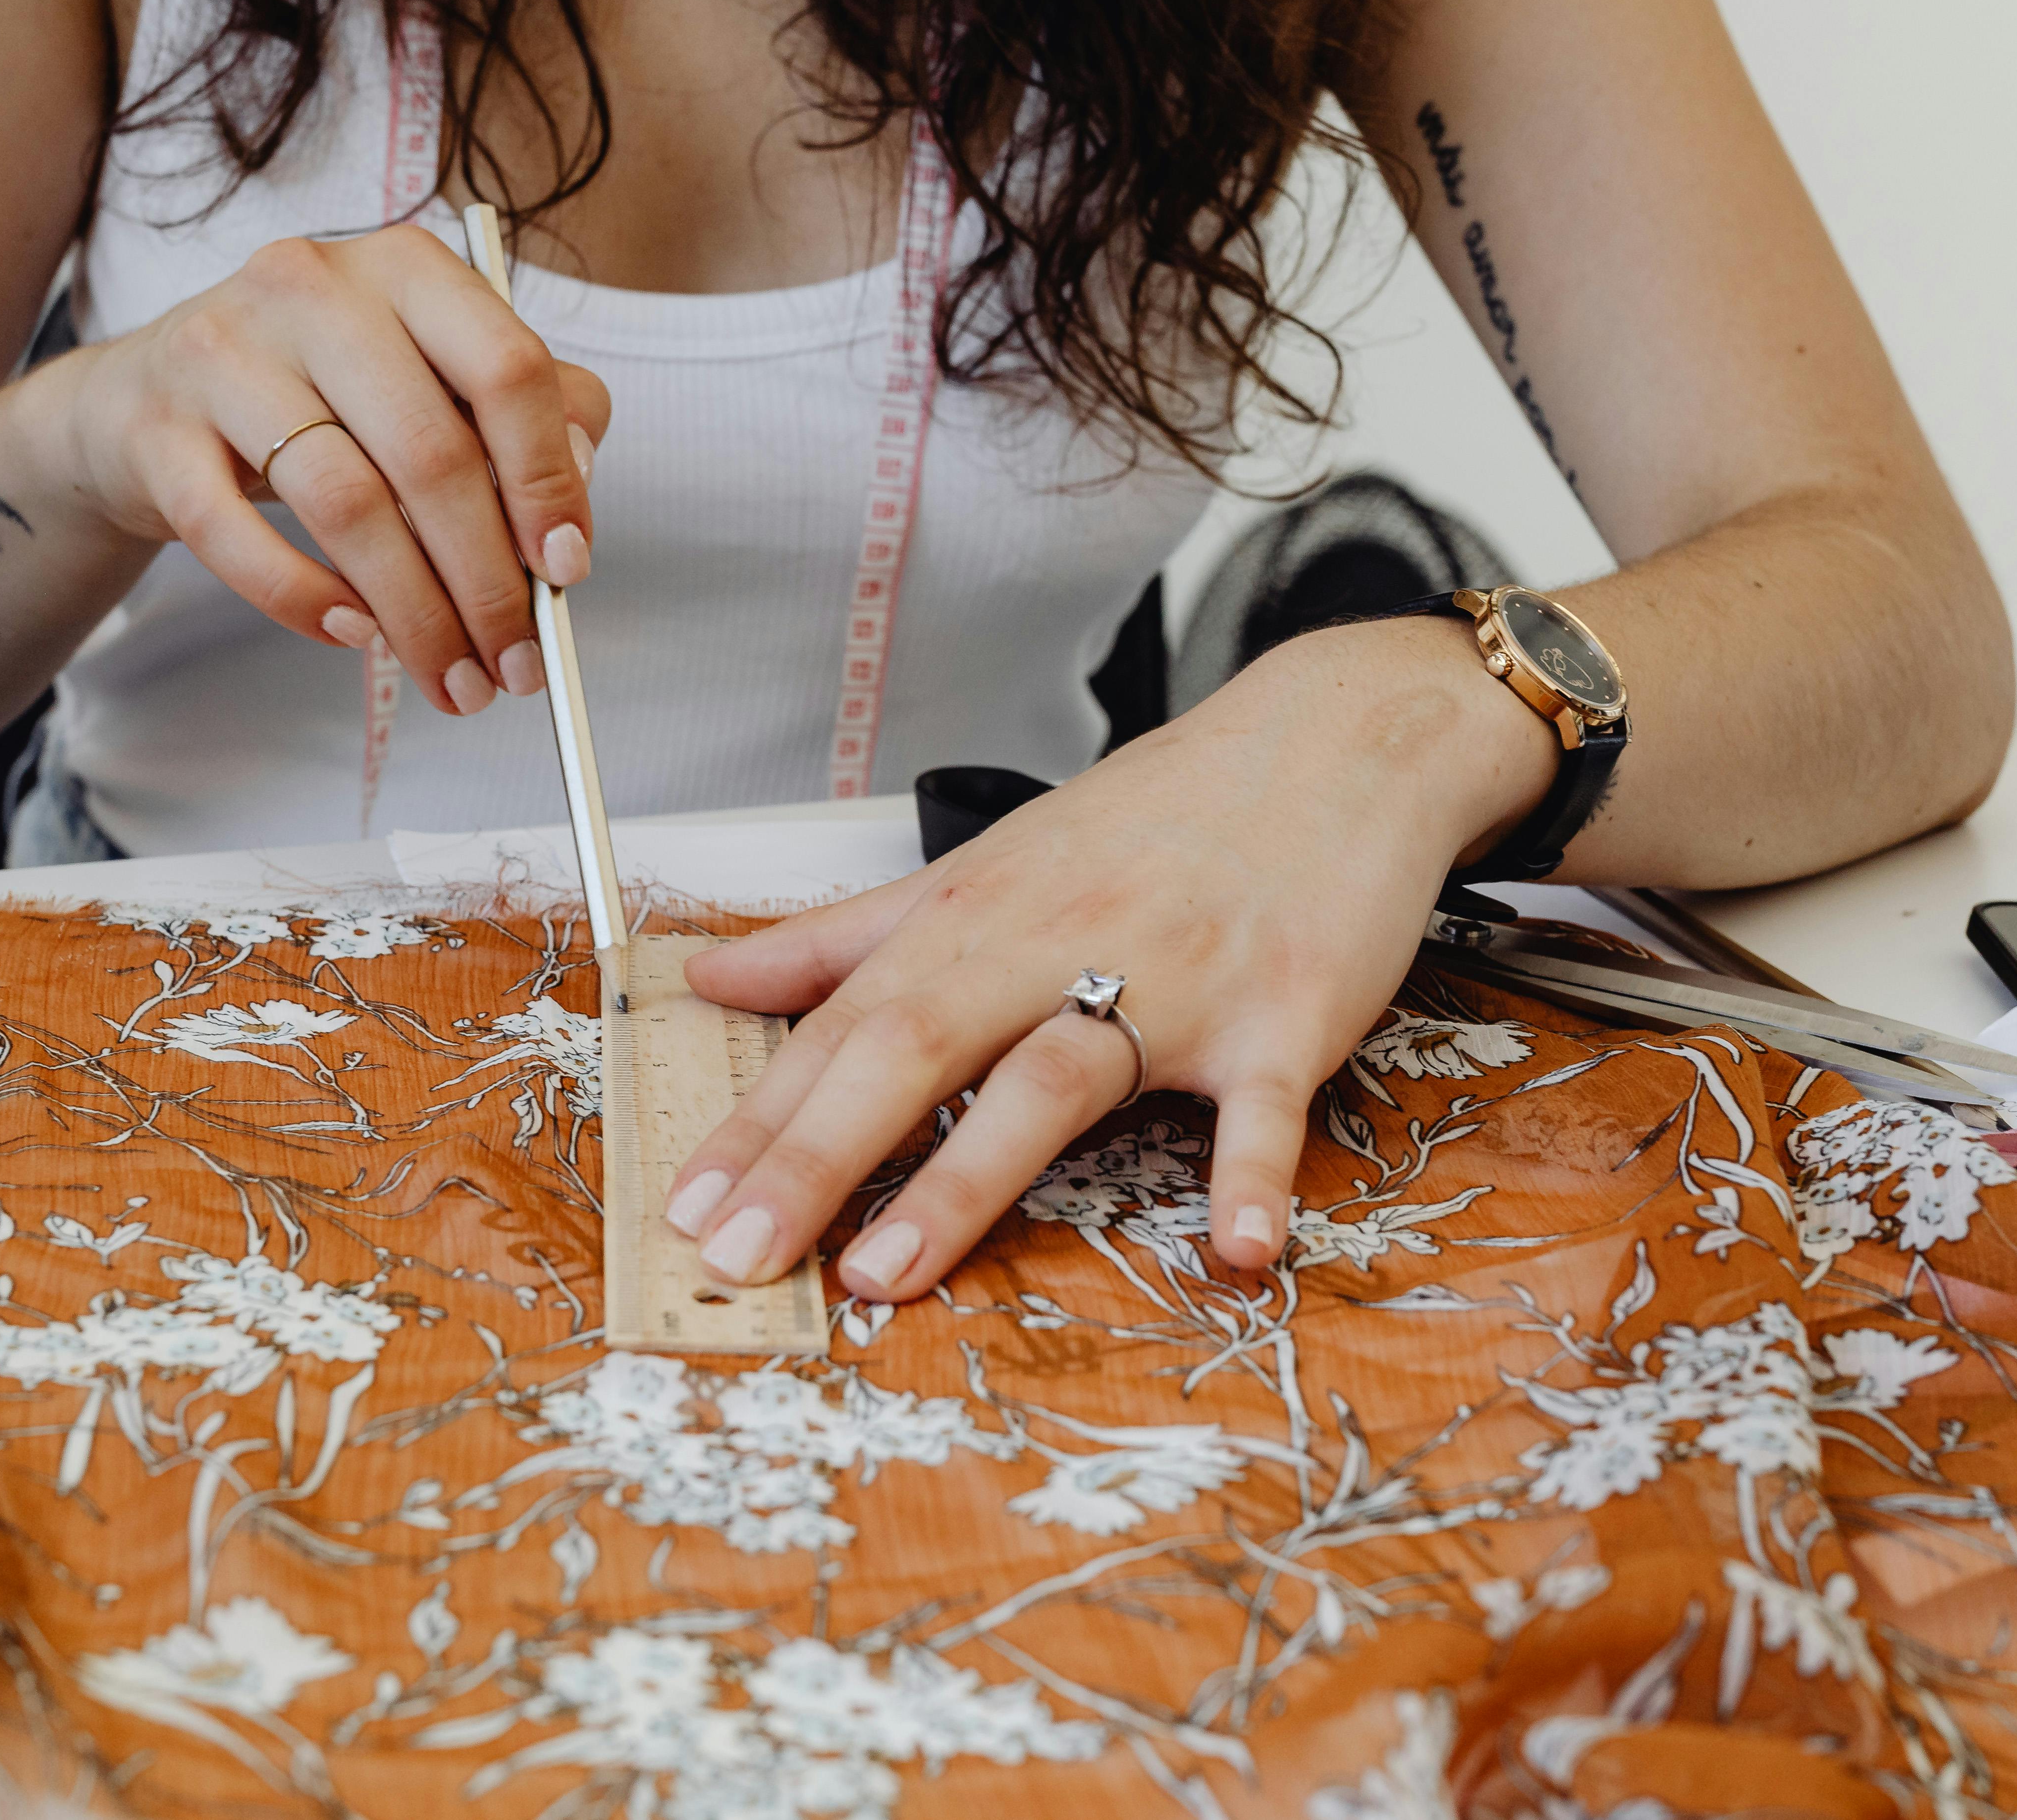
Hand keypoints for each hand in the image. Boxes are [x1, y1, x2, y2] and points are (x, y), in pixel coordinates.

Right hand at [51, 224, 610, 716]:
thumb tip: (568, 520)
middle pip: (431, 454)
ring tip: (454, 679)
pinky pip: (235, 537)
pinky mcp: (156, 428)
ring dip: (415, 613)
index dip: (549, 482)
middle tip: (515, 666)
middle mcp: (312, 287)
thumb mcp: (434, 377)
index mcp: (407, 267)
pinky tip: (355, 636)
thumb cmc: (326, 393)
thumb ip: (531, 418)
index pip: (509, 370)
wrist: (149, 397)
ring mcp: (222, 351)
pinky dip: (305, 600)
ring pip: (345, 503)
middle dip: (487, 584)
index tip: (567, 573)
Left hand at [666, 617, 1558, 1297]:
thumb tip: (712, 974)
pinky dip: (1252, 1178)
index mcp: (978, 921)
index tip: (681, 1207)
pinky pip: (1263, 1111)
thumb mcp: (987, 866)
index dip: (757, 1119)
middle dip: (814, 1156)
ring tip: (885, 1275)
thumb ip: (848, 934)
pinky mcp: (1286, 1018)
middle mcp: (1058, 949)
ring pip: (1053, 1080)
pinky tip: (1236, 1252)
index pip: (840, 1026)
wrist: (1335, 740)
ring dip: (967, 1178)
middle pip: (912, 1048)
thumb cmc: (1158, 817)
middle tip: (735, 1257)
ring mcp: (1175, 986)